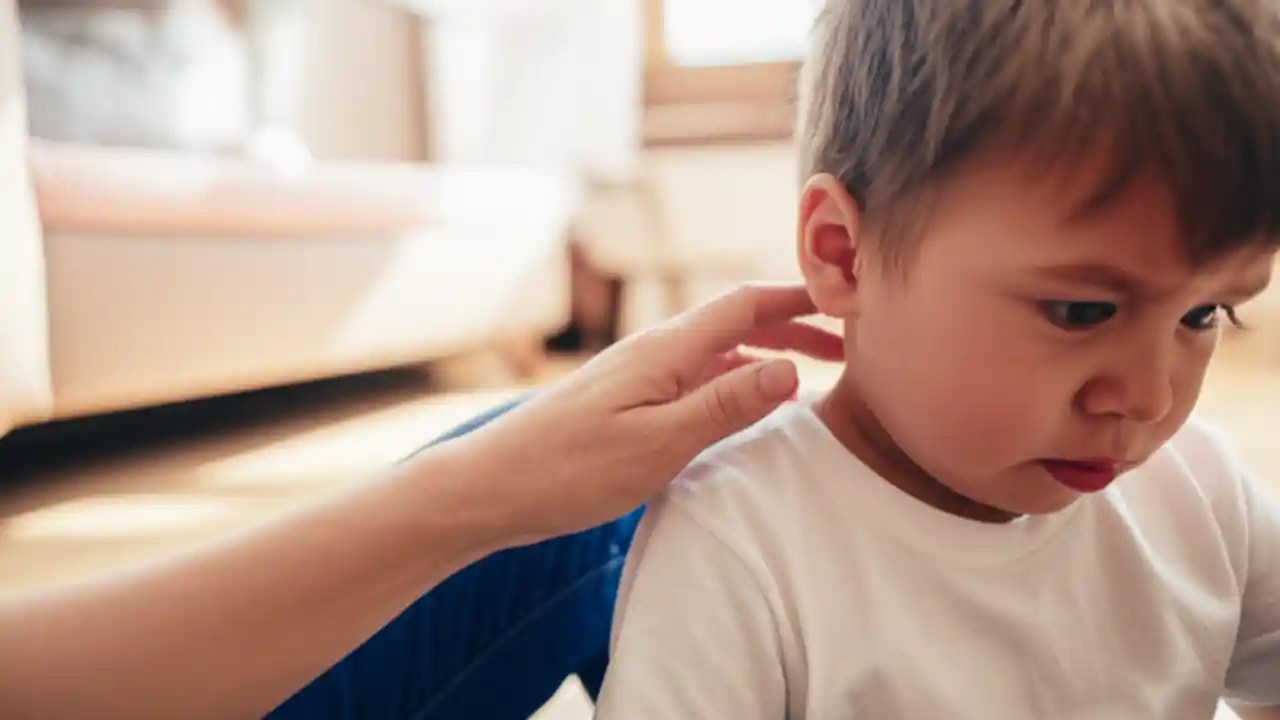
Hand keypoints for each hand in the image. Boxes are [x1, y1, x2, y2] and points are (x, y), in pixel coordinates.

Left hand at [466, 284, 843, 544]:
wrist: (491, 488)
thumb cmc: (567, 469)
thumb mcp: (657, 444)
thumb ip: (725, 405)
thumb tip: (790, 369)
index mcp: (664, 351)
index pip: (744, 305)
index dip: (797, 298)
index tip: (845, 299)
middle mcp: (654, 353)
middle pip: (736, 325)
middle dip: (792, 330)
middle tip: (845, 349)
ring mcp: (639, 378)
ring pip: (716, 355)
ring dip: (765, 359)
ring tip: (809, 378)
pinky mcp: (627, 405)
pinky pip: (695, 382)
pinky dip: (733, 385)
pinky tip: (744, 409)